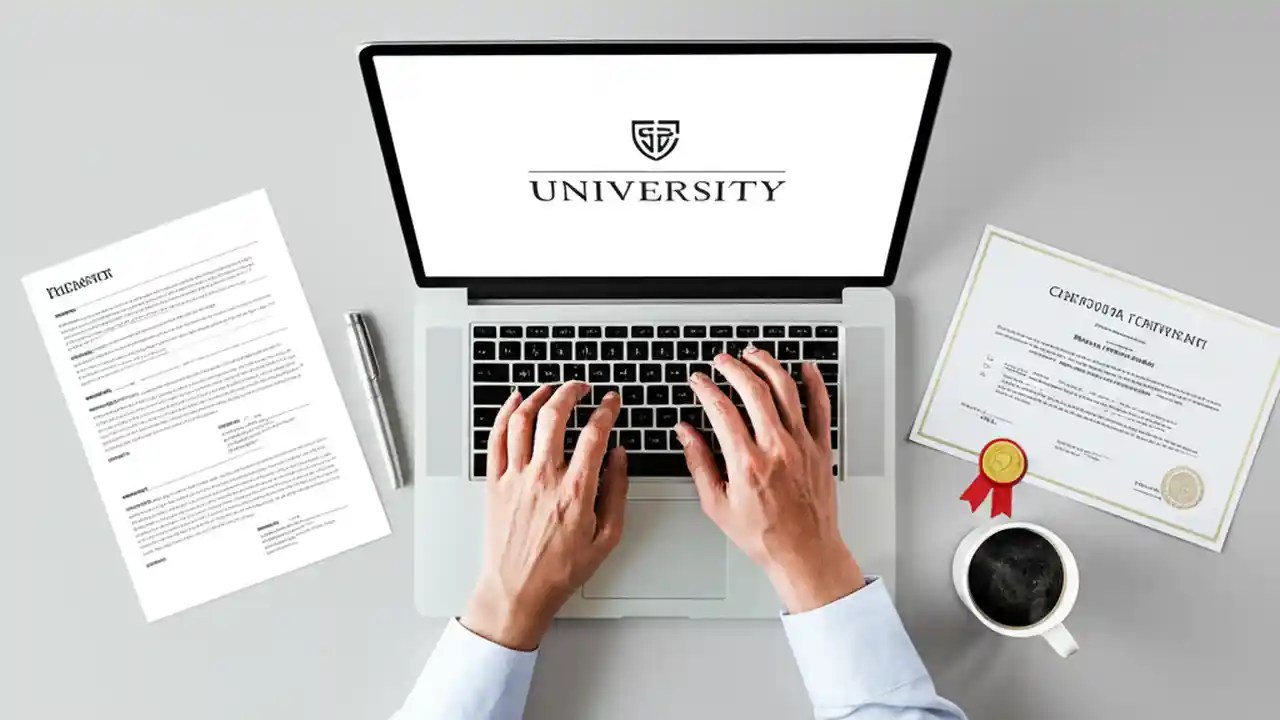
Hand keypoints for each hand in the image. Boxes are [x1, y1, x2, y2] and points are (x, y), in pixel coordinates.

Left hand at [462, 382, 627, 650]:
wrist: (517, 592)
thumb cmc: (560, 571)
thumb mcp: (606, 538)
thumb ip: (616, 492)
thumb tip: (619, 458)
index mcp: (575, 492)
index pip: (594, 435)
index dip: (606, 410)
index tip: (611, 402)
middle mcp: (543, 479)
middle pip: (555, 416)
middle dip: (572, 392)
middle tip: (581, 387)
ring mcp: (515, 479)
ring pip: (522, 420)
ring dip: (539, 396)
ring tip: (551, 389)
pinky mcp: (495, 484)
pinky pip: (496, 438)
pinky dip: (505, 413)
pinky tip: (515, 402)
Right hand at [675, 348, 863, 612]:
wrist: (804, 553)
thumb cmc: (763, 535)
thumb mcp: (717, 505)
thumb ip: (699, 463)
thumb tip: (685, 433)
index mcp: (747, 463)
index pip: (721, 409)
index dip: (706, 389)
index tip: (698, 381)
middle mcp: (777, 448)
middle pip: (754, 390)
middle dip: (734, 368)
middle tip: (722, 361)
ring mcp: (802, 445)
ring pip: (786, 390)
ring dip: (768, 366)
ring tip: (754, 355)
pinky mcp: (821, 448)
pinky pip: (821, 407)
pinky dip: (815, 383)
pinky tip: (806, 368)